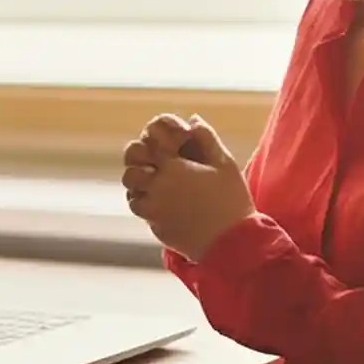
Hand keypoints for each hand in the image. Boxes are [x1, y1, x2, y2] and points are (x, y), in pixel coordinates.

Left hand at [121, 114, 254, 261]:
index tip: (168, 142)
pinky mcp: (155, 225)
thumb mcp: (225, 164)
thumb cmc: (232, 201)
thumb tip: (192, 120)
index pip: (150, 140)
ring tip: (156, 182)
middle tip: (153, 161)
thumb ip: (206, 138)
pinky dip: (144, 201)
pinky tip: (160, 200)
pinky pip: (139, 209)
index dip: (157, 136)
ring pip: (131, 188)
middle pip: (131, 164)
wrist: (232, 243)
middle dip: (139, 158)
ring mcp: (154, 207)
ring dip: (140, 182)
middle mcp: (158, 186)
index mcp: (174, 167)